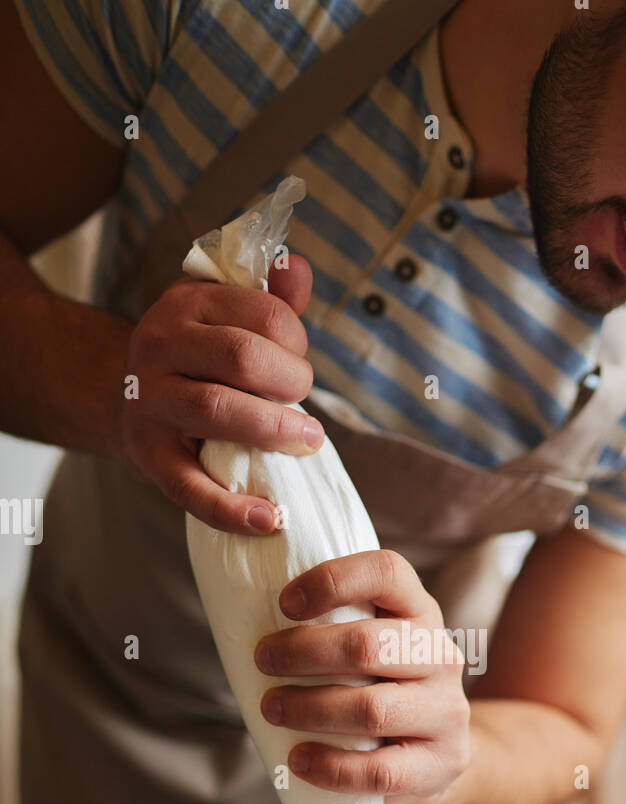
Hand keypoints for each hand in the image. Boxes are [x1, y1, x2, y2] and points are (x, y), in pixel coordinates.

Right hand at [118, 258, 324, 532]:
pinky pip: (191, 488)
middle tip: (304, 401)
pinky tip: (269, 519)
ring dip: (274, 429)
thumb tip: (298, 269)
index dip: (298, 341)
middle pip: (242, 357)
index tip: (298, 359)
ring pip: (217, 410)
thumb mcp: (227, 315)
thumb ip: (270, 296)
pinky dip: (232, 510)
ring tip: (306, 442)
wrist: (128, 397)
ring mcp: (149, 403)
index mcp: (185, 303)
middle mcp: (158, 345)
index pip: (263, 314)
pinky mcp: (149, 457)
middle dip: (292, 381)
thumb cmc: (198, 357)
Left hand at [253, 549, 470, 803]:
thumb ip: (333, 628)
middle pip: (370, 645)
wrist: (438, 756)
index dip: (332, 580)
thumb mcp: (373, 649)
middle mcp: (442, 656)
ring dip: (309, 709)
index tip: (284, 603)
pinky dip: (331, 766)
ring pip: (372, 709)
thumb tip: (246, 616)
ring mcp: (447, 712)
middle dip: (303, 652)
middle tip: (263, 661)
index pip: (387, 573)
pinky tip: (299, 760)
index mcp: (420, 612)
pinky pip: (381, 770)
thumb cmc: (382, 690)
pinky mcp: (442, 763)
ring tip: (272, 710)